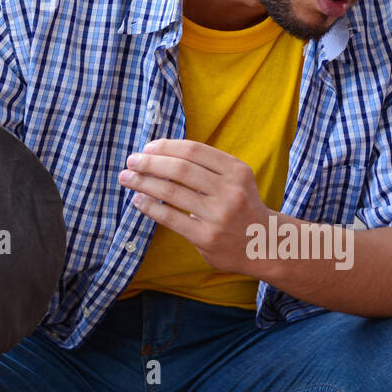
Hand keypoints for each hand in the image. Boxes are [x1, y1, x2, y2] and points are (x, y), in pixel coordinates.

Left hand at [119, 138, 269, 274]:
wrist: (264, 244)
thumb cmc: (241, 206)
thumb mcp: (235, 179)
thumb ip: (207, 167)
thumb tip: (159, 153)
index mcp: (236, 171)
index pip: (193, 150)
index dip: (166, 146)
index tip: (146, 148)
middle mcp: (230, 191)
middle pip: (180, 168)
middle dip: (149, 162)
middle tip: (130, 161)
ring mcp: (219, 215)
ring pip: (171, 191)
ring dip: (143, 182)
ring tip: (127, 179)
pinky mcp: (207, 237)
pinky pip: (170, 217)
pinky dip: (150, 207)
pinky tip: (138, 200)